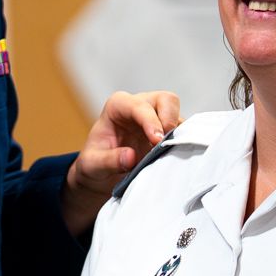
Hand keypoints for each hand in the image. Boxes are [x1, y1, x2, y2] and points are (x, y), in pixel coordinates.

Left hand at [61, 90, 182, 235]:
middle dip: (170, 118)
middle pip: (166, 100)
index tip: (156, 140)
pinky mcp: (168, 133)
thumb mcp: (92, 165)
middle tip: (166, 143)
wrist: (102, 174)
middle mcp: (141, 106)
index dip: (150, 121)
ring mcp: (157, 118)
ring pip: (178, 115)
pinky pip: (183, 133)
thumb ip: (109, 160)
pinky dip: (182, 143)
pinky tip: (174, 158)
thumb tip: (131, 157)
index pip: (139, 106)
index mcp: (119, 106)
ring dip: (178, 134)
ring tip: (170, 155)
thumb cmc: (94, 164)